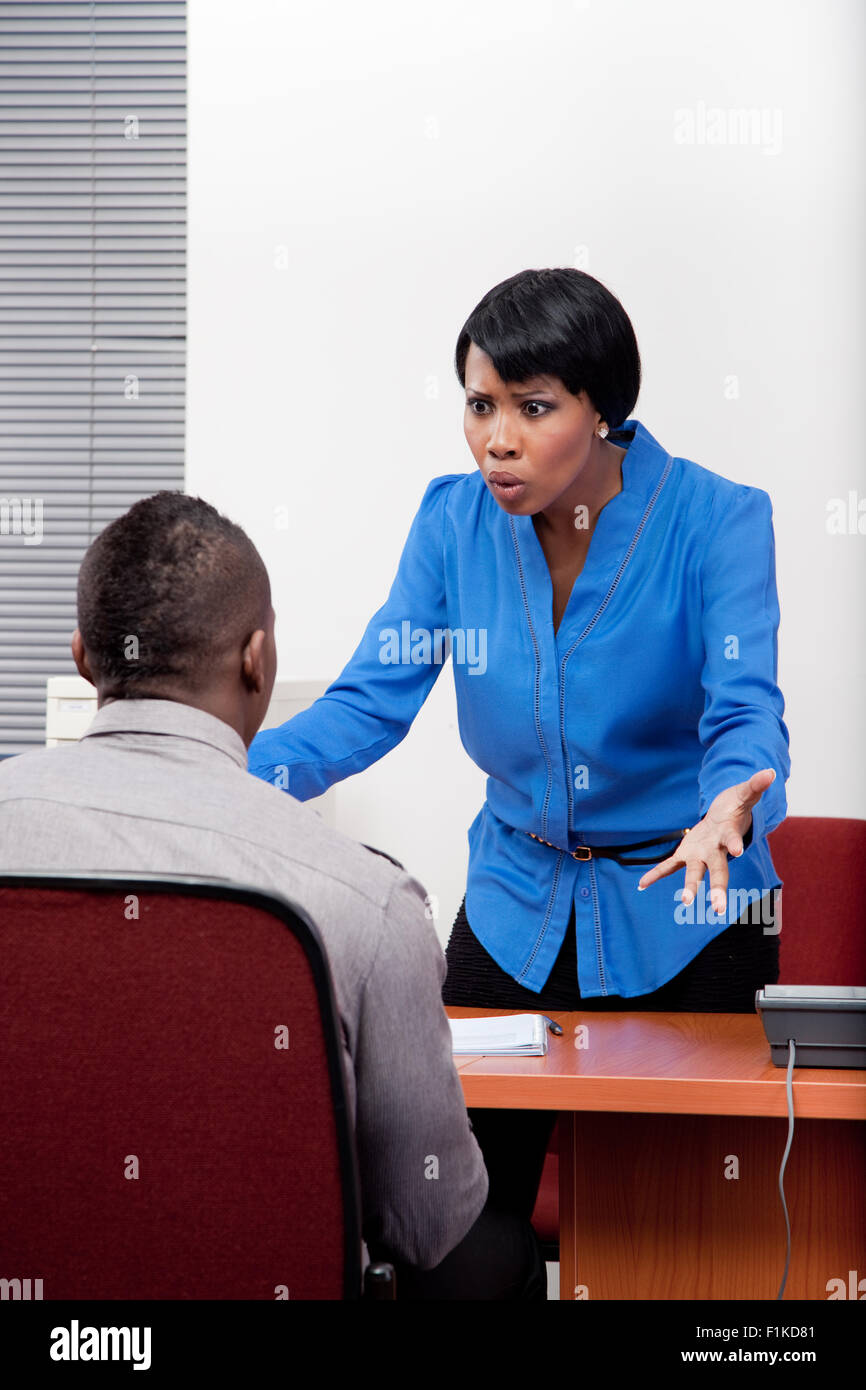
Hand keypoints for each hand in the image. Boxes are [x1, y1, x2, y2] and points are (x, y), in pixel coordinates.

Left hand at [636, 768, 775, 913]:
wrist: (724, 818)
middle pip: (718, 870)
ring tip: (685, 902)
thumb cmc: (735, 806)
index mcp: (729, 834)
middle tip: (719, 908)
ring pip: (694, 873)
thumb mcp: (744, 793)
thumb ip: (755, 785)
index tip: (738, 850)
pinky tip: (641, 885)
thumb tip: (770, 772)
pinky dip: (655, 875)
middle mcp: (716, 850)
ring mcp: (700, 855)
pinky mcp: (685, 854)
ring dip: (690, 887)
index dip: (735, 843)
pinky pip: (668, 866)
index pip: (733, 839)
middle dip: (718, 888)